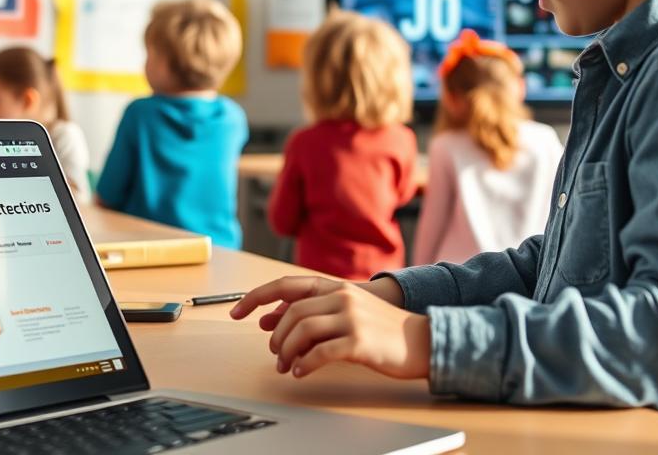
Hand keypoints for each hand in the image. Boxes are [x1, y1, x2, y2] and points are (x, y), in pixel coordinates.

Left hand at [229, 276, 430, 379]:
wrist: (421, 340)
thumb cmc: (380, 329)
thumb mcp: (346, 311)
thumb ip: (312, 311)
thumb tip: (270, 319)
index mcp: (334, 286)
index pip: (285, 285)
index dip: (256, 297)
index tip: (236, 312)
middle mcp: (341, 296)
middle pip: (291, 313)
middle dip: (276, 337)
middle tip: (275, 356)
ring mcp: (350, 317)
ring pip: (302, 331)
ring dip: (287, 352)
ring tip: (287, 366)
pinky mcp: (359, 341)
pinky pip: (320, 353)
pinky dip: (305, 364)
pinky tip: (302, 372)